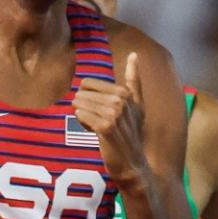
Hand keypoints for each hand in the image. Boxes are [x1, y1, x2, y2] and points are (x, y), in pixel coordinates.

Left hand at [76, 50, 150, 187]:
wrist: (132, 164)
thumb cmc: (131, 134)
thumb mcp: (137, 106)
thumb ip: (134, 80)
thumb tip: (134, 54)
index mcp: (126, 93)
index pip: (89, 83)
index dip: (86, 98)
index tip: (98, 110)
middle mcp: (121, 100)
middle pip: (81, 93)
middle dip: (84, 107)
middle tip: (98, 122)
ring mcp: (114, 113)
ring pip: (80, 104)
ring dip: (83, 116)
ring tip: (97, 127)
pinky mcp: (105, 127)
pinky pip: (81, 115)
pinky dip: (82, 124)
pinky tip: (93, 132)